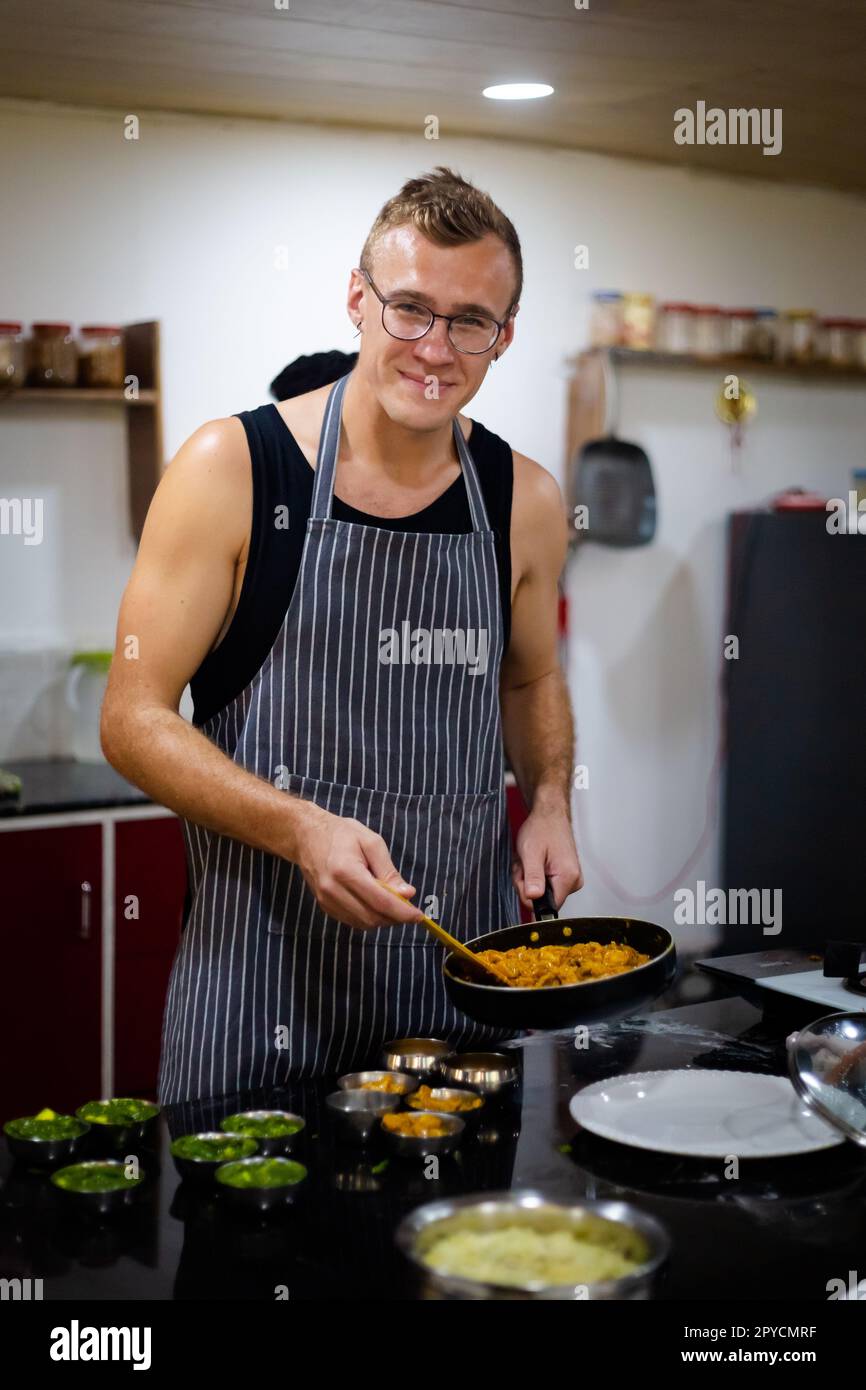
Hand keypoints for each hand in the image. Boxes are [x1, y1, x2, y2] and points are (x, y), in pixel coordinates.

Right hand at [295, 805, 423, 929]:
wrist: (306, 835)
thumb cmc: (341, 833)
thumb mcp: (371, 842)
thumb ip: (389, 870)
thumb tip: (407, 894)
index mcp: (346, 871)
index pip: (380, 902)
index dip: (403, 912)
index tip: (419, 916)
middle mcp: (333, 890)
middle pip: (372, 917)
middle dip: (395, 918)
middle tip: (408, 909)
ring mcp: (326, 900)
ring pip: (363, 923)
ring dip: (382, 919)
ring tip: (392, 904)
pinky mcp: (324, 906)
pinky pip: (352, 921)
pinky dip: (368, 917)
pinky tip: (375, 904)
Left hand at [512, 805, 582, 910]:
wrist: (549, 815)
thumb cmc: (541, 829)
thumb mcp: (531, 853)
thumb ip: (533, 877)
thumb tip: (533, 899)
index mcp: (568, 878)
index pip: (547, 907)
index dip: (530, 895)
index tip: (525, 877)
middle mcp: (574, 881)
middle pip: (543, 900)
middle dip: (527, 884)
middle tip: (525, 864)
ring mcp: (571, 879)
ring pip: (542, 893)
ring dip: (529, 878)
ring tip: (530, 860)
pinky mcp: (566, 877)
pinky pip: (545, 886)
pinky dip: (534, 875)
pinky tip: (534, 861)